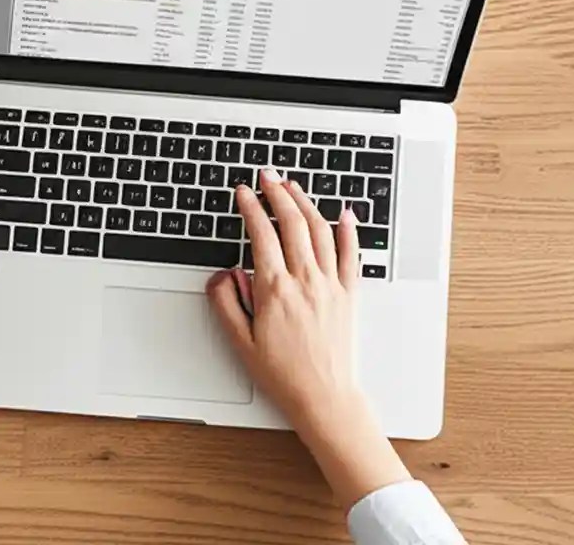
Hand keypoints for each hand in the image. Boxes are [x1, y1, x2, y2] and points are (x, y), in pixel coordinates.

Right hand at [207, 168, 360, 429]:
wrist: (325, 397)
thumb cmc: (283, 374)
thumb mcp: (240, 342)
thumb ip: (226, 303)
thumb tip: (222, 274)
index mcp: (275, 290)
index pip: (261, 235)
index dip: (250, 207)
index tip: (243, 192)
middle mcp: (305, 281)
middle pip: (292, 223)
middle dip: (277, 193)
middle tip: (267, 176)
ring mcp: (330, 285)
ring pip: (320, 231)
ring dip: (306, 203)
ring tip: (294, 186)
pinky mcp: (349, 294)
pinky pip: (350, 254)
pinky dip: (348, 229)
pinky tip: (344, 213)